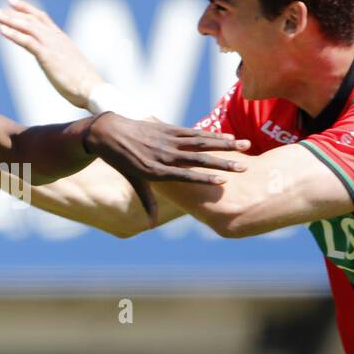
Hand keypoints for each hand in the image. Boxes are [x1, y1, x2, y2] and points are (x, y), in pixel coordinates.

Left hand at [0, 0, 100, 109]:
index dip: (26, 9)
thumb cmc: (83, 83)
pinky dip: (13, 34)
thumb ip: (61, 60)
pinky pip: (27, 41)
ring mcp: (52, 45)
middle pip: (31, 19)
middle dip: (12, 13)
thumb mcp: (70, 66)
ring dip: (9, 20)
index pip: (42, 18)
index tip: (12, 3)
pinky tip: (1, 30)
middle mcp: (56, 38)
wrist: (92, 88)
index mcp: (61, 39)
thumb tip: (58, 65)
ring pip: (27, 26)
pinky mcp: (47, 56)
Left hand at [83, 113, 250, 223]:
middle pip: (199, 159)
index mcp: (157, 171)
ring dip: (224, 144)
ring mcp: (167, 140)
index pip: (185, 176)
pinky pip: (194, 131)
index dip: (204, 179)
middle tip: (243, 168)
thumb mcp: (134, 181)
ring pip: (201, 142)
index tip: (223, 182)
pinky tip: (228, 136)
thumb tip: (151, 225)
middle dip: (223, 164)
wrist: (108, 133)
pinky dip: (212, 134)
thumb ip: (147, 201)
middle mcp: (164, 155)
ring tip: (245, 145)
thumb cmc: (122, 161)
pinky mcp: (169, 128)